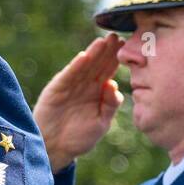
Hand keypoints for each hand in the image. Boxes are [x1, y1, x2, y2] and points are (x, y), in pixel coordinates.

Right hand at [33, 34, 125, 170]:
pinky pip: (69, 75)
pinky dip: (76, 66)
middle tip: (119, 35)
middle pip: (98, 64)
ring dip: (94, 53)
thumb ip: (109, 105)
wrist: (54, 148)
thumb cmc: (78, 138)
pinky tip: (85, 56)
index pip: (109, 71)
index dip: (117, 59)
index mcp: (97, 92)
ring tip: (104, 40)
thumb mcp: (100, 123)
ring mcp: (71, 85)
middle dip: (108, 50)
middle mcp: (85, 85)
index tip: (129, 46)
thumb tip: (114, 84)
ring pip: (85, 66)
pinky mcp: (57, 89)